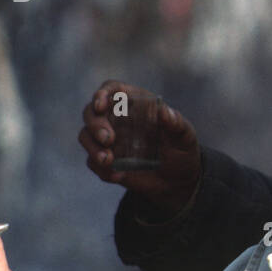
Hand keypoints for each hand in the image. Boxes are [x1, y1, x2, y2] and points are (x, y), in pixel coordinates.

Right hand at [79, 80, 201, 213]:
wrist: (178, 180)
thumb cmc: (182, 150)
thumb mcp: (185, 136)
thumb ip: (177, 123)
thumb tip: (165, 112)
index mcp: (135, 104)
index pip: (112, 90)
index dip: (102, 94)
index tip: (101, 105)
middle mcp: (117, 119)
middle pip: (91, 112)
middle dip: (95, 124)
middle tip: (108, 140)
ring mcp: (109, 140)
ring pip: (86, 136)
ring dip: (92, 148)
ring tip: (108, 161)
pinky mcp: (106, 161)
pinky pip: (93, 162)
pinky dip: (101, 169)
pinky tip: (119, 176)